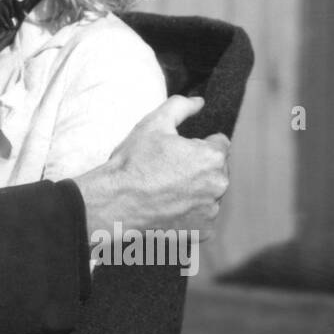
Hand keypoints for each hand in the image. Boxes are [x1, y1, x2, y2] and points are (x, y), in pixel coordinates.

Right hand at [72, 96, 228, 242]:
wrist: (114, 203)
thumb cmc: (133, 163)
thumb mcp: (153, 124)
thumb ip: (180, 106)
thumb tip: (199, 101)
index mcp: (212, 157)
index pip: (219, 144)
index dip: (196, 144)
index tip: (176, 152)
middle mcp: (218, 185)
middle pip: (216, 170)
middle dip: (198, 168)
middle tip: (167, 171)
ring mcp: (211, 211)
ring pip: (209, 194)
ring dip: (195, 191)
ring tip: (165, 190)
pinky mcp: (202, 232)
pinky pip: (202, 218)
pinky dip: (190, 214)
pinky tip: (168, 207)